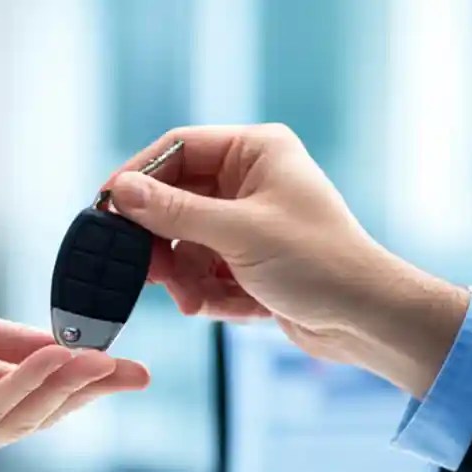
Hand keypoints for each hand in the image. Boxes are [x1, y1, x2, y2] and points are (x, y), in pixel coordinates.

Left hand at [0, 288, 148, 468]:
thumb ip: (11, 342)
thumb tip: (70, 344)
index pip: (43, 397)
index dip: (88, 382)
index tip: (133, 368)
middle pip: (40, 414)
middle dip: (88, 390)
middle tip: (132, 369)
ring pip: (19, 419)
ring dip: (62, 387)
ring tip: (99, 358)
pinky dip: (22, 388)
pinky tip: (52, 359)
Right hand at [103, 123, 467, 396]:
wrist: (366, 321)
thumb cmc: (319, 264)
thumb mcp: (238, 234)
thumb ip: (173, 213)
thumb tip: (120, 191)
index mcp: (257, 151)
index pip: (179, 149)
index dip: (138, 177)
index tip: (105, 207)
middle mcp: (252, 181)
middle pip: (176, 200)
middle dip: (161, 241)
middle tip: (143, 269)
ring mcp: (250, 223)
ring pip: (186, 242)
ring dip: (182, 275)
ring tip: (190, 299)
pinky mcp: (250, 262)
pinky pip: (204, 271)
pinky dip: (204, 292)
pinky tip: (215, 308)